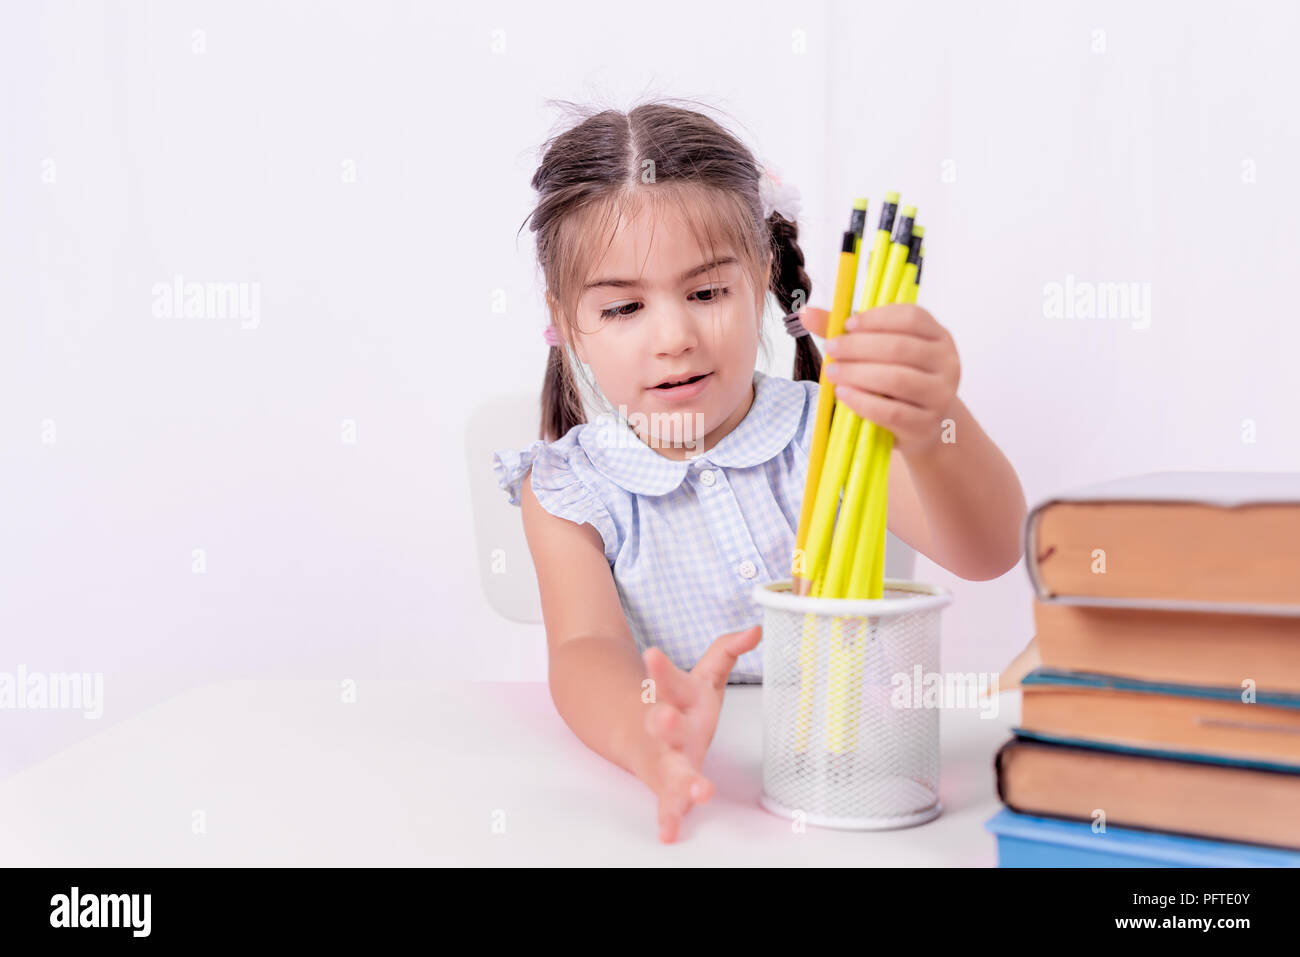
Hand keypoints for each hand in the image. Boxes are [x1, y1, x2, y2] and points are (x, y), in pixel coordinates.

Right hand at [641, 624, 761, 843]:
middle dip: (663, 721)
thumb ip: (725, 651)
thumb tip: (756, 628)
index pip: (668, 679)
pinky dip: (668, 818)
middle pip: (662, 723)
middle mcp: (666, 728)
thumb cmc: (683, 706)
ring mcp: (664, 758)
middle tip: (663, 716)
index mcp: (676, 697)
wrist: (640, 737)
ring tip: (700, 790)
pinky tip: (669, 833)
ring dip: (682, 780)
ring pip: (669, 769)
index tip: (651, 653)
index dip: (660, 668)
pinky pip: (667, 803)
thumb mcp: (703, 676)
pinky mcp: (665, 786)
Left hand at [799, 304, 959, 454]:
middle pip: (900, 348)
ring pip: (897, 379)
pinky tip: (843, 394)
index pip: (912, 317)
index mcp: (938, 335)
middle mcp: (947, 362)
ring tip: (832, 372)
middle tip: (831, 349)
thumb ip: (846, 331)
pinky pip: (891, 412)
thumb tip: (806, 312)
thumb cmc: (895, 379)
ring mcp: (940, 395)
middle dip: (859, 348)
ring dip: (858, 374)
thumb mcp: (877, 351)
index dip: (877, 318)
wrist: (921, 423)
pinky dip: (862, 401)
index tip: (847, 325)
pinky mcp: (925, 424)